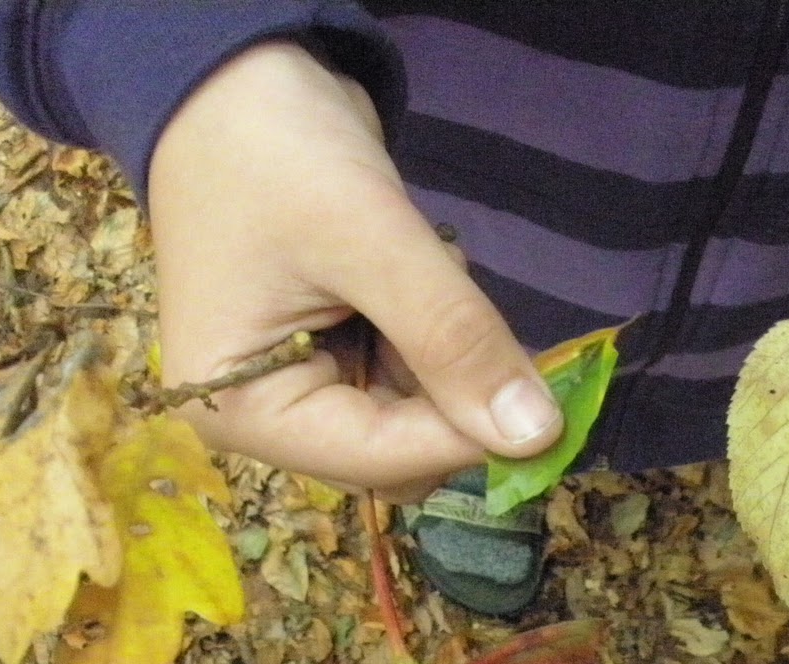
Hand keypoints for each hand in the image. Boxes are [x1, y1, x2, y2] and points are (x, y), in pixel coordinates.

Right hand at [147, 42, 560, 501]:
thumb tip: (536, 438)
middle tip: (472, 303)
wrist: (235, 76)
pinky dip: (441, 340)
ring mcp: (302, 391)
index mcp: (246, 412)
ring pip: (419, 422)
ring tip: (429, 269)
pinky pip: (414, 383)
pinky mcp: (335, 361)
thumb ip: (453, 336)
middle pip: (402, 457)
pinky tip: (425, 273)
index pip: (383, 461)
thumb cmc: (277, 153)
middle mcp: (269, 421)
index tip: (552, 404)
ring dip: (453, 360)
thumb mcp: (369, 239)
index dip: (469, 437)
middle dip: (458, 395)